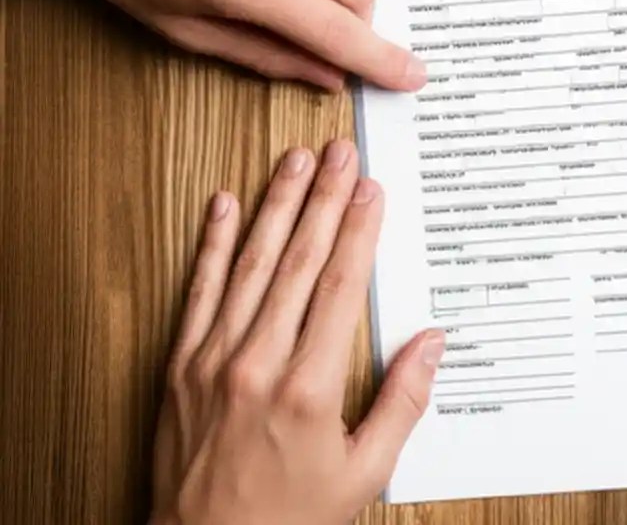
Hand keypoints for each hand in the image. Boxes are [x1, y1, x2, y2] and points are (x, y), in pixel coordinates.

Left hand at [151, 140, 443, 524]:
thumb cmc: (289, 517)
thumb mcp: (364, 473)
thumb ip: (401, 402)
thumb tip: (433, 343)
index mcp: (308, 387)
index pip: (339, 287)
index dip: (358, 231)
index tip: (371, 190)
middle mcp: (257, 363)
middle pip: (296, 262)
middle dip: (322, 200)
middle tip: (339, 152)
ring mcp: (212, 360)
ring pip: (248, 266)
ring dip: (273, 207)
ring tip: (293, 162)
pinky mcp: (179, 366)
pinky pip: (198, 292)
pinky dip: (210, 246)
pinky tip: (221, 206)